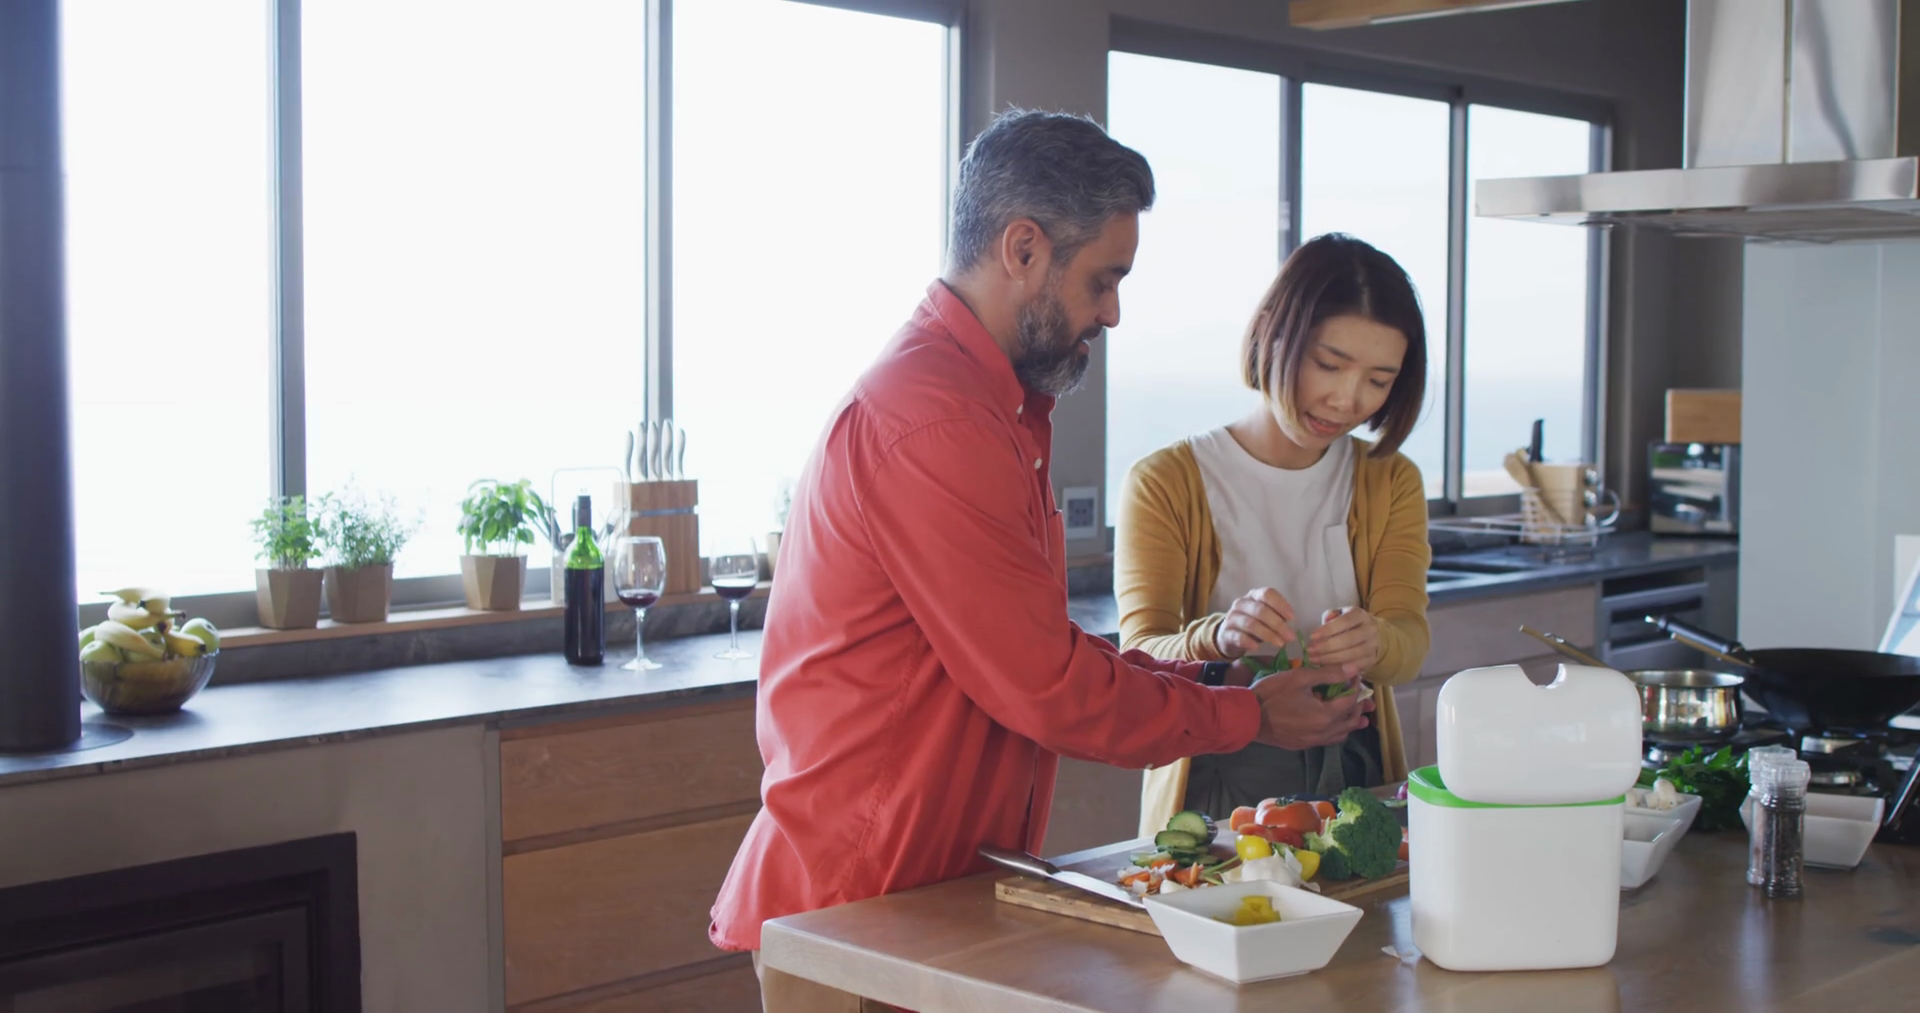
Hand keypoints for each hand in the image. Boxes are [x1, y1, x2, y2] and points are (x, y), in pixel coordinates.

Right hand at [1213, 588, 1296, 659]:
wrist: (1229, 636)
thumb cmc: (1254, 624)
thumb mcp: (1266, 617)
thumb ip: (1278, 617)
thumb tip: (1290, 626)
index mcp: (1254, 596)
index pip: (1267, 594)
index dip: (1280, 605)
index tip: (1292, 618)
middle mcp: (1241, 603)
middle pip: (1260, 610)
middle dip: (1278, 624)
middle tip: (1290, 637)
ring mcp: (1232, 618)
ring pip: (1251, 624)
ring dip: (1268, 635)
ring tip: (1280, 644)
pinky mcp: (1226, 633)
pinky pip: (1238, 637)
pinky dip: (1249, 642)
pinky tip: (1257, 648)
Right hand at [1248, 665, 1373, 750]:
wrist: (1247, 717)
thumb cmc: (1272, 694)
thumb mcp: (1300, 677)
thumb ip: (1328, 674)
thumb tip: (1353, 668)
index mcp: (1325, 715)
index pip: (1350, 700)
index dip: (1355, 685)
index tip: (1355, 674)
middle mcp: (1323, 732)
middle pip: (1350, 720)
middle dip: (1359, 706)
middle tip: (1364, 696)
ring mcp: (1312, 740)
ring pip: (1341, 734)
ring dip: (1351, 723)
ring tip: (1360, 717)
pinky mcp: (1302, 744)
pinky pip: (1328, 739)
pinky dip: (1337, 731)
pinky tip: (1334, 726)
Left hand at [1307, 607, 1380, 670]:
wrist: (1373, 635)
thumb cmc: (1349, 625)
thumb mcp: (1341, 615)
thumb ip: (1331, 616)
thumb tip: (1325, 621)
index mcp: (1360, 615)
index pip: (1345, 621)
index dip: (1328, 629)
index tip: (1312, 637)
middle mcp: (1370, 629)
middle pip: (1348, 640)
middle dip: (1327, 647)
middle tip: (1310, 651)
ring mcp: (1373, 645)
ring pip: (1352, 654)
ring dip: (1331, 658)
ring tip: (1314, 659)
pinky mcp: (1372, 659)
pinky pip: (1357, 665)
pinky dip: (1342, 668)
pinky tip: (1328, 668)